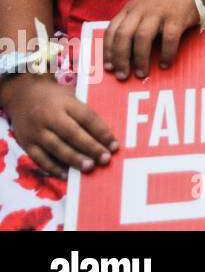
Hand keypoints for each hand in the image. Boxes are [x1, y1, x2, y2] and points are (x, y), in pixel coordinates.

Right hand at [1, 74, 117, 175]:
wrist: (22, 95)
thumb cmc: (55, 98)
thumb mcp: (72, 96)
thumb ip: (85, 113)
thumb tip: (106, 135)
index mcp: (65, 102)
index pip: (87, 117)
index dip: (102, 132)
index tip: (115, 145)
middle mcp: (49, 116)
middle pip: (72, 133)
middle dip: (91, 147)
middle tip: (105, 159)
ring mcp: (36, 131)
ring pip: (56, 147)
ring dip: (74, 159)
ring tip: (90, 167)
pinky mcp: (26, 143)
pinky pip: (40, 158)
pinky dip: (54, 168)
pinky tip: (68, 175)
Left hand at [103, 0, 200, 80]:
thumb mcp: (144, 5)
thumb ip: (134, 21)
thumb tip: (125, 51)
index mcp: (130, 8)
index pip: (112, 30)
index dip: (108, 51)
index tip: (109, 67)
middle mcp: (141, 10)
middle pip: (123, 36)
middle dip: (121, 58)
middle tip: (122, 76)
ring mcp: (159, 13)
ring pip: (142, 37)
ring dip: (140, 59)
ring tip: (141, 74)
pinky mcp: (177, 17)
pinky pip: (169, 38)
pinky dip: (166, 54)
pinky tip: (165, 64)